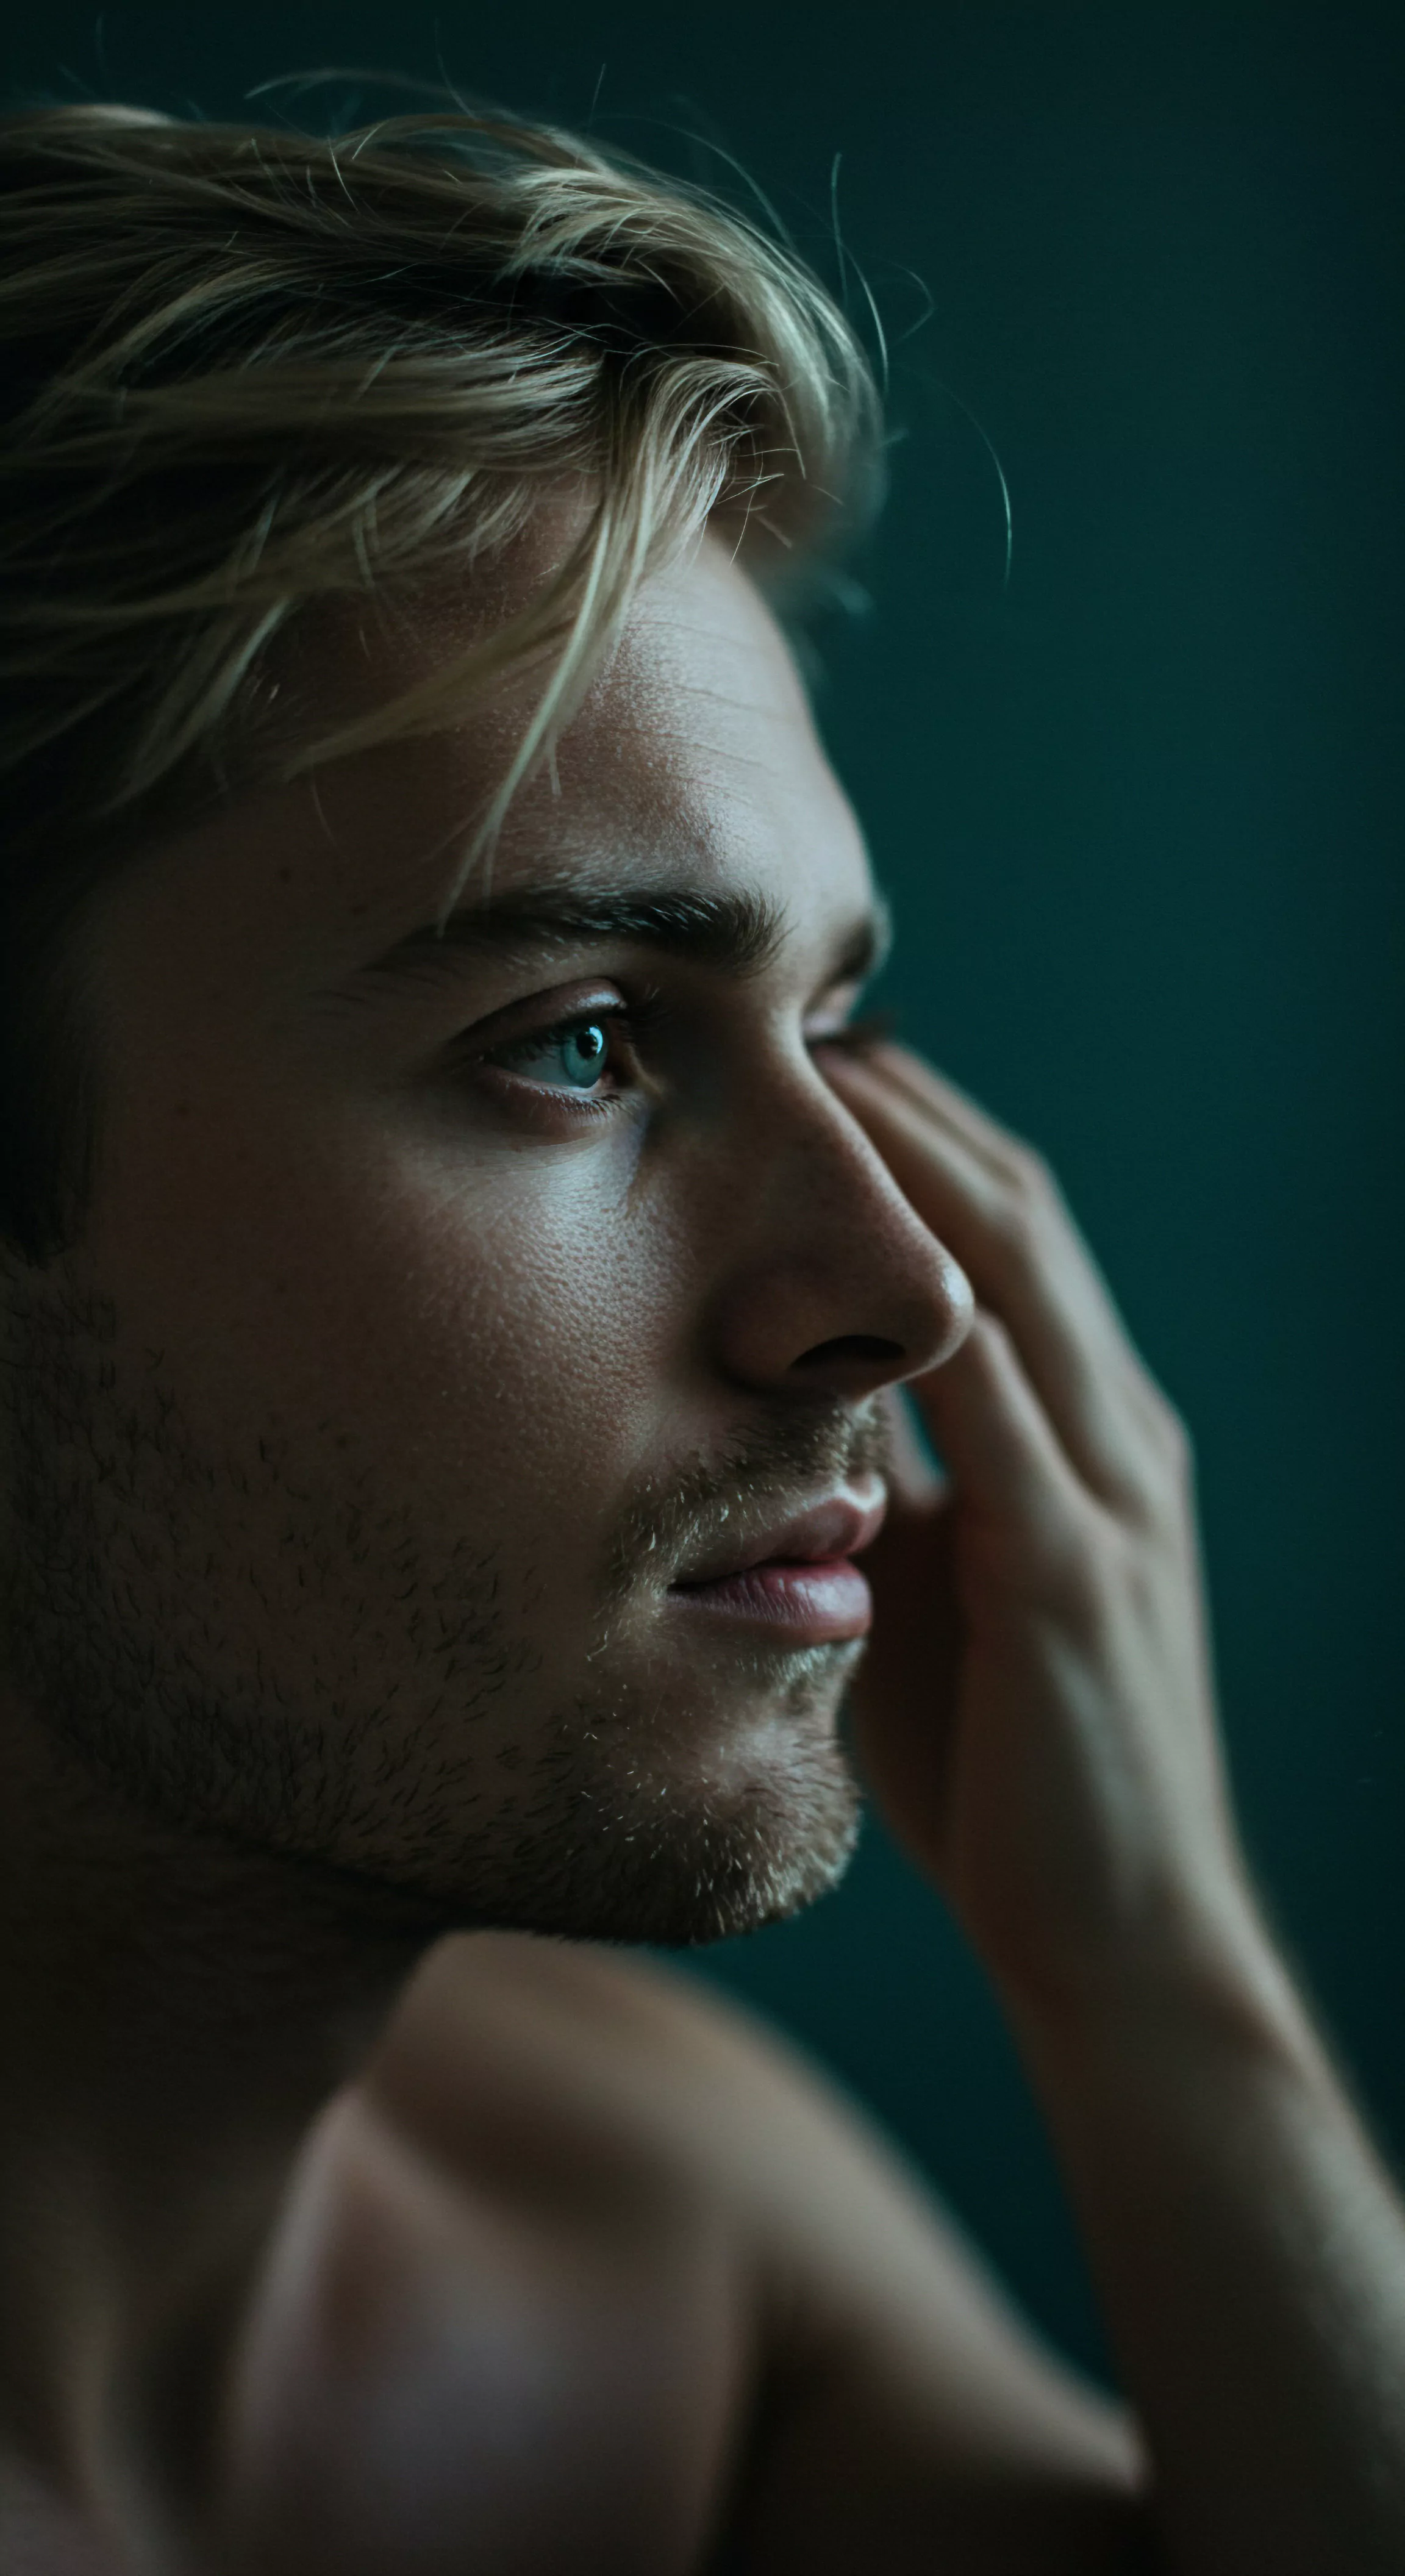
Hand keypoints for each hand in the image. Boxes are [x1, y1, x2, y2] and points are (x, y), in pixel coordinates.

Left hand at [822, 1039, 1265, 2019]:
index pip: (1010, 1236)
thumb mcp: (933, 1593)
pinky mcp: (1073, 1578)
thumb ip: (887, 1487)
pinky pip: (1002, 1415)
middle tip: (799, 1018)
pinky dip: (930, 1319)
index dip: (922, 1134)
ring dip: (919, 1171)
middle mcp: (1118, 1437)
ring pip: (1020, 1282)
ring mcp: (1109, 1499)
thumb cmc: (1008, 1767)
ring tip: (817, 1081)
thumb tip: (786, 1401)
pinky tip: (851, 1257)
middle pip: (1019, 1217)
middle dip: (915, 1109)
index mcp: (1087, 1435)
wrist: (1120, 1936)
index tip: (816, 1056)